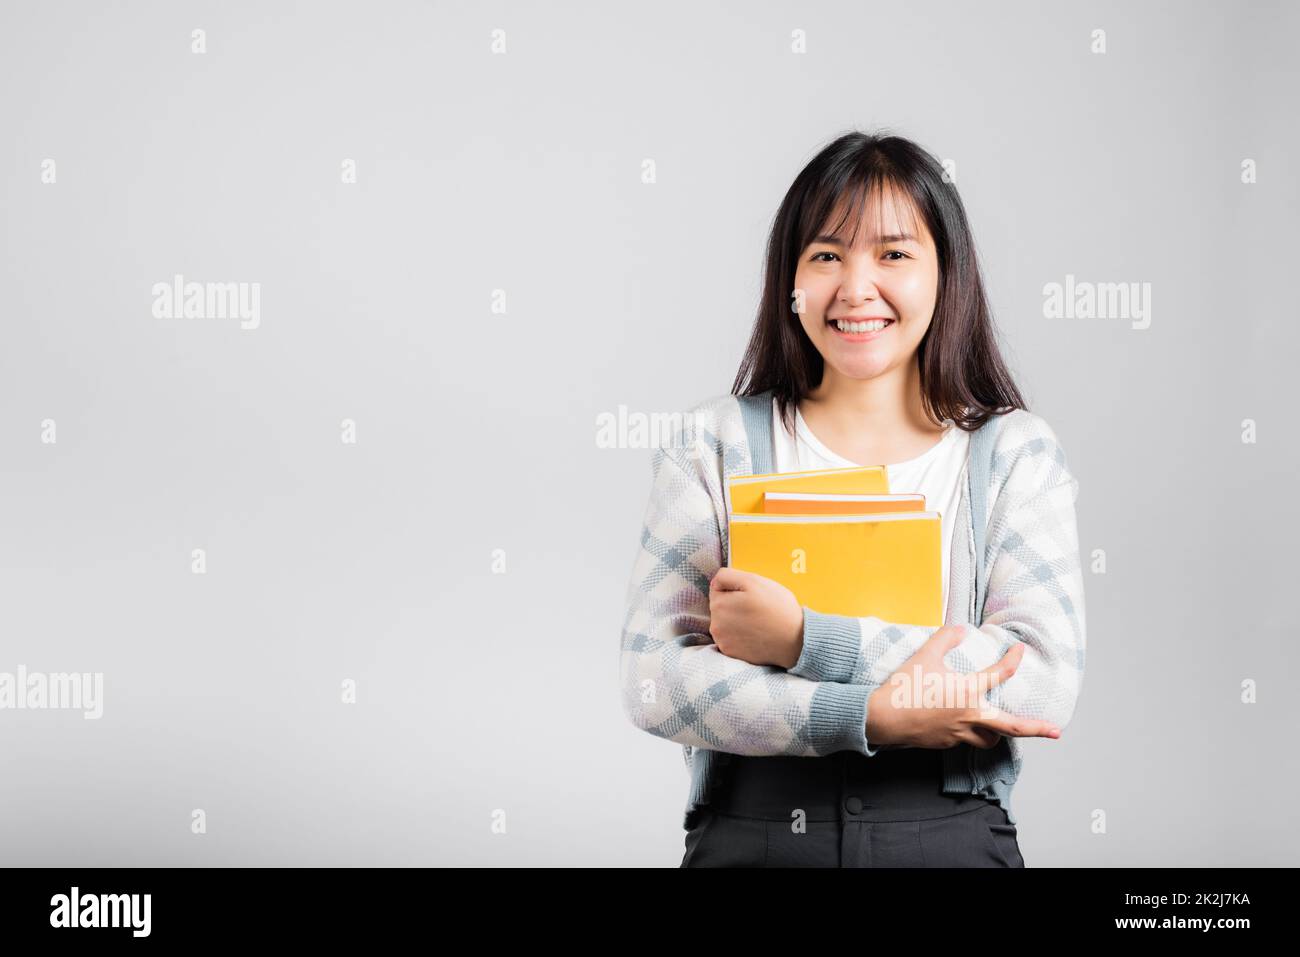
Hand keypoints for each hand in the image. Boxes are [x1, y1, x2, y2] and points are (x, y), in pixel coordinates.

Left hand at [707, 567, 804, 668]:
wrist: (795, 640)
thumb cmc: (777, 607)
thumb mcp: (754, 581)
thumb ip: (727, 576)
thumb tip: (714, 582)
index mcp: (719, 604)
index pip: (717, 588)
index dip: (735, 588)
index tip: (750, 595)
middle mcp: (715, 624)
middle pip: (719, 606)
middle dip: (733, 604)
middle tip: (755, 609)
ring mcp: (722, 641)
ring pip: (723, 622)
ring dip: (735, 620)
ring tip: (756, 622)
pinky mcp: (730, 653)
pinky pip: (729, 637)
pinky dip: (738, 635)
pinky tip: (753, 634)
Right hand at [865, 624, 1061, 748]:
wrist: (882, 719)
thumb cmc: (904, 686)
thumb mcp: (924, 655)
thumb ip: (945, 638)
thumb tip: (962, 627)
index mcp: (968, 691)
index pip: (1000, 674)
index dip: (1013, 659)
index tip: (1020, 650)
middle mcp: (970, 715)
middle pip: (1012, 727)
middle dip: (1036, 729)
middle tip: (1056, 731)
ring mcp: (958, 733)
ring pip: (989, 739)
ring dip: (998, 733)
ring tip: (998, 726)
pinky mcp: (945, 743)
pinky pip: (965, 740)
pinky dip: (970, 733)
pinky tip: (960, 725)